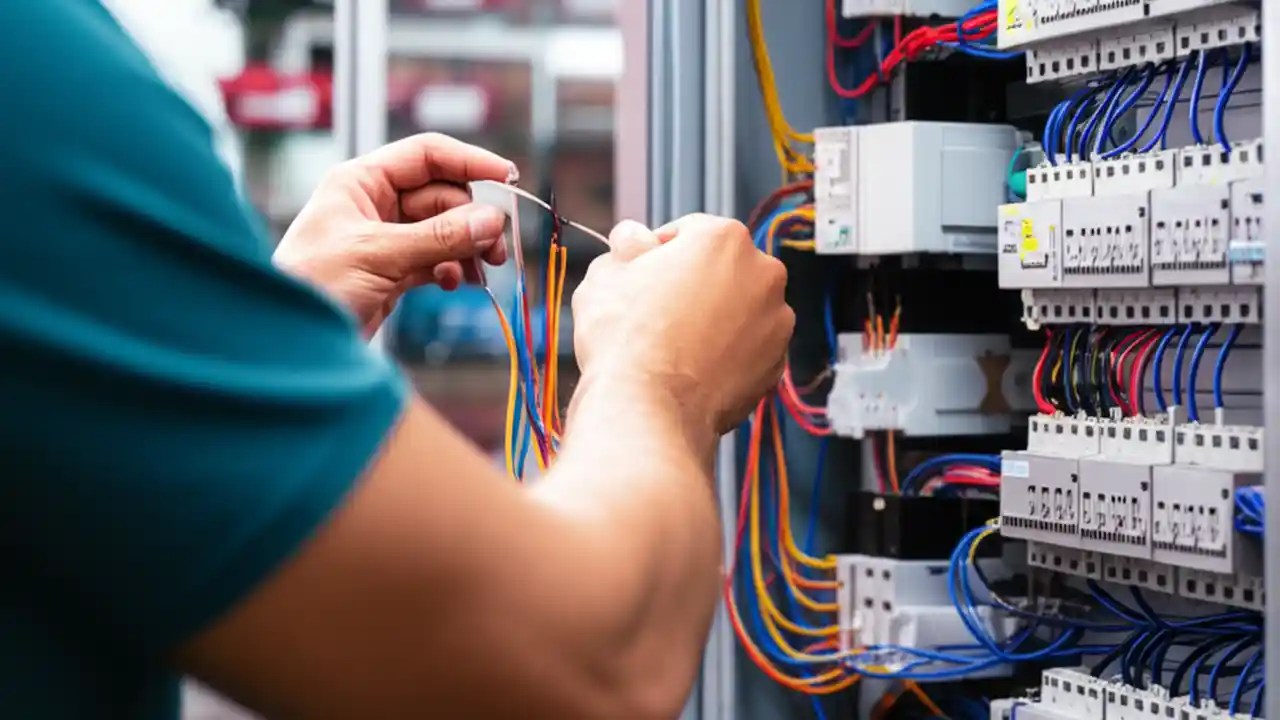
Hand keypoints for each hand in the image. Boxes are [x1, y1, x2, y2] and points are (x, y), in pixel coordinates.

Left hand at [274, 133, 516, 334]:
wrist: (287, 344)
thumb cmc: (311, 286)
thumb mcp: (377, 255)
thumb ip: (437, 237)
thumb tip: (491, 220)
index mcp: (361, 182)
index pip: (426, 155)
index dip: (468, 162)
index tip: (507, 178)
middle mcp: (374, 205)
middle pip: (442, 196)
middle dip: (472, 218)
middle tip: (496, 245)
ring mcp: (385, 240)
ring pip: (444, 230)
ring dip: (466, 246)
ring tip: (482, 269)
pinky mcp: (391, 273)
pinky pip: (435, 259)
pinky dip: (450, 268)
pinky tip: (452, 283)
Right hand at [572, 215, 793, 433]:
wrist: (649, 409)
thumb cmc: (626, 337)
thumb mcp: (607, 272)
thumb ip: (626, 245)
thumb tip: (633, 238)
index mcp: (724, 237)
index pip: (688, 232)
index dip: (659, 253)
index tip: (643, 274)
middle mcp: (763, 273)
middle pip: (722, 270)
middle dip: (694, 285)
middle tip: (657, 311)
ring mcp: (776, 322)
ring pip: (739, 310)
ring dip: (714, 319)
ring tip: (675, 344)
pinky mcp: (775, 365)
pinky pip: (747, 350)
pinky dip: (727, 354)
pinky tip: (693, 368)